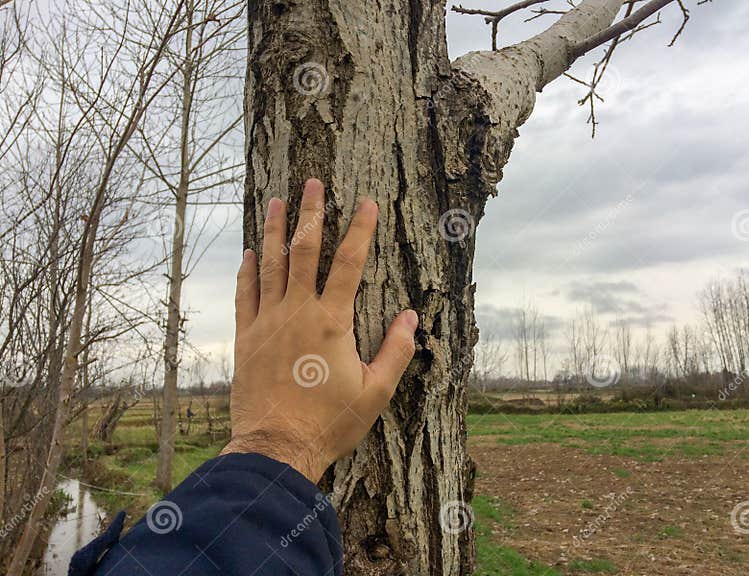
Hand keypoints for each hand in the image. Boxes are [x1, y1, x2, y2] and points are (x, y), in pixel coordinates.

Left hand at [222, 179, 417, 482]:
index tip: (365, 202)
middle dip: (310, 213)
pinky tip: (249, 252)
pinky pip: (246, 295)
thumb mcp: (375, 392)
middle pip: (303, 251)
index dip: (359, 229)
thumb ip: (395, 351)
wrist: (276, 447)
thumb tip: (412, 318)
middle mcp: (297, 312)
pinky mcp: (247, 338)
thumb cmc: (329, 421)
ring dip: (273, 230)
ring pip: (269, 265)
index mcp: (331, 322)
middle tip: (310, 182)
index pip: (348, 263)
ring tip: (275, 201)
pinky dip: (248, 271)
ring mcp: (267, 322)